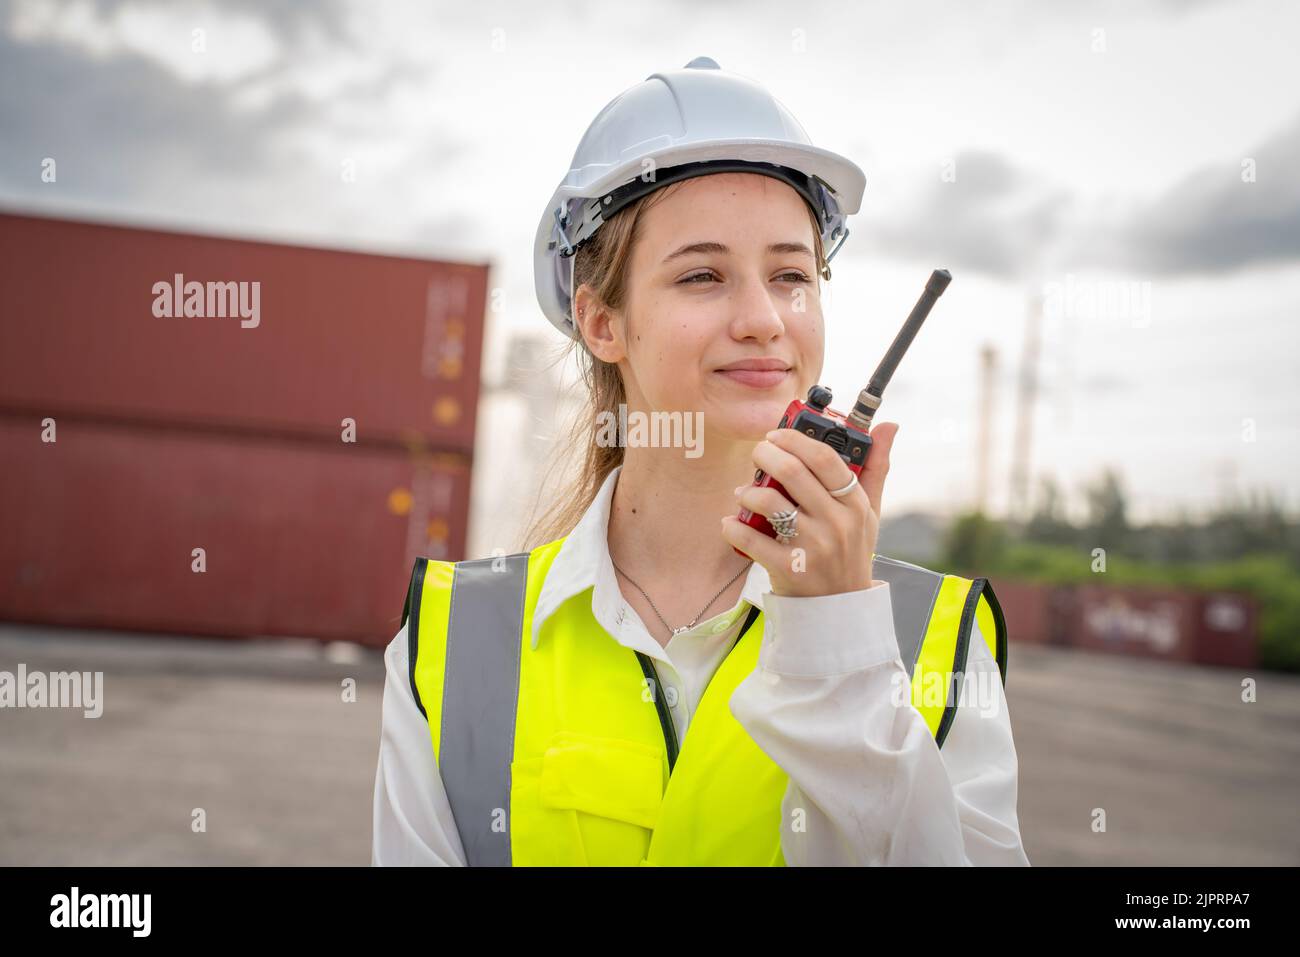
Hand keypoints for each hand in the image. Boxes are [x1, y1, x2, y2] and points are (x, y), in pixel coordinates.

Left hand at [721, 422, 897, 597]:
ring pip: (768, 502)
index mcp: (855, 505)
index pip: (825, 459)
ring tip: (744, 493)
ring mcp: (812, 547)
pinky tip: (730, 523)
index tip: (776, 434)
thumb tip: (889, 425)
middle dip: (765, 454)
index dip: (795, 440)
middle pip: (792, 472)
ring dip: (747, 492)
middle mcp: (836, 524)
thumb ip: (876, 468)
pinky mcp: (788, 569)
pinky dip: (733, 527)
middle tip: (757, 454)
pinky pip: (750, 539)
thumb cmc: (851, 552)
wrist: (840, 609)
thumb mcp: (871, 513)